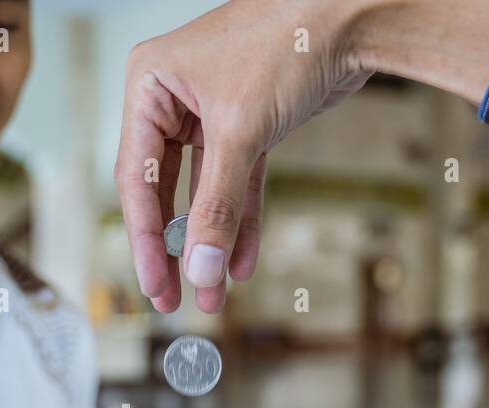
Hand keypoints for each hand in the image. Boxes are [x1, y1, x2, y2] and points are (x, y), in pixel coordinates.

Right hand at [115, 0, 488, 314]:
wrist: (352, 14)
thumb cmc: (286, 41)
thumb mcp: (240, 132)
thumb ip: (216, 206)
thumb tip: (200, 268)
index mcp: (150, 86)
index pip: (136, 177)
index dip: (144, 238)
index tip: (153, 285)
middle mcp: (174, 99)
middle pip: (166, 191)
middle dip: (177, 248)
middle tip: (174, 299)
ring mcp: (212, 114)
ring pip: (205, 194)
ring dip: (212, 243)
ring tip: (212, 294)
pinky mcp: (249, 126)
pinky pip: (238, 185)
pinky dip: (243, 222)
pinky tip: (242, 262)